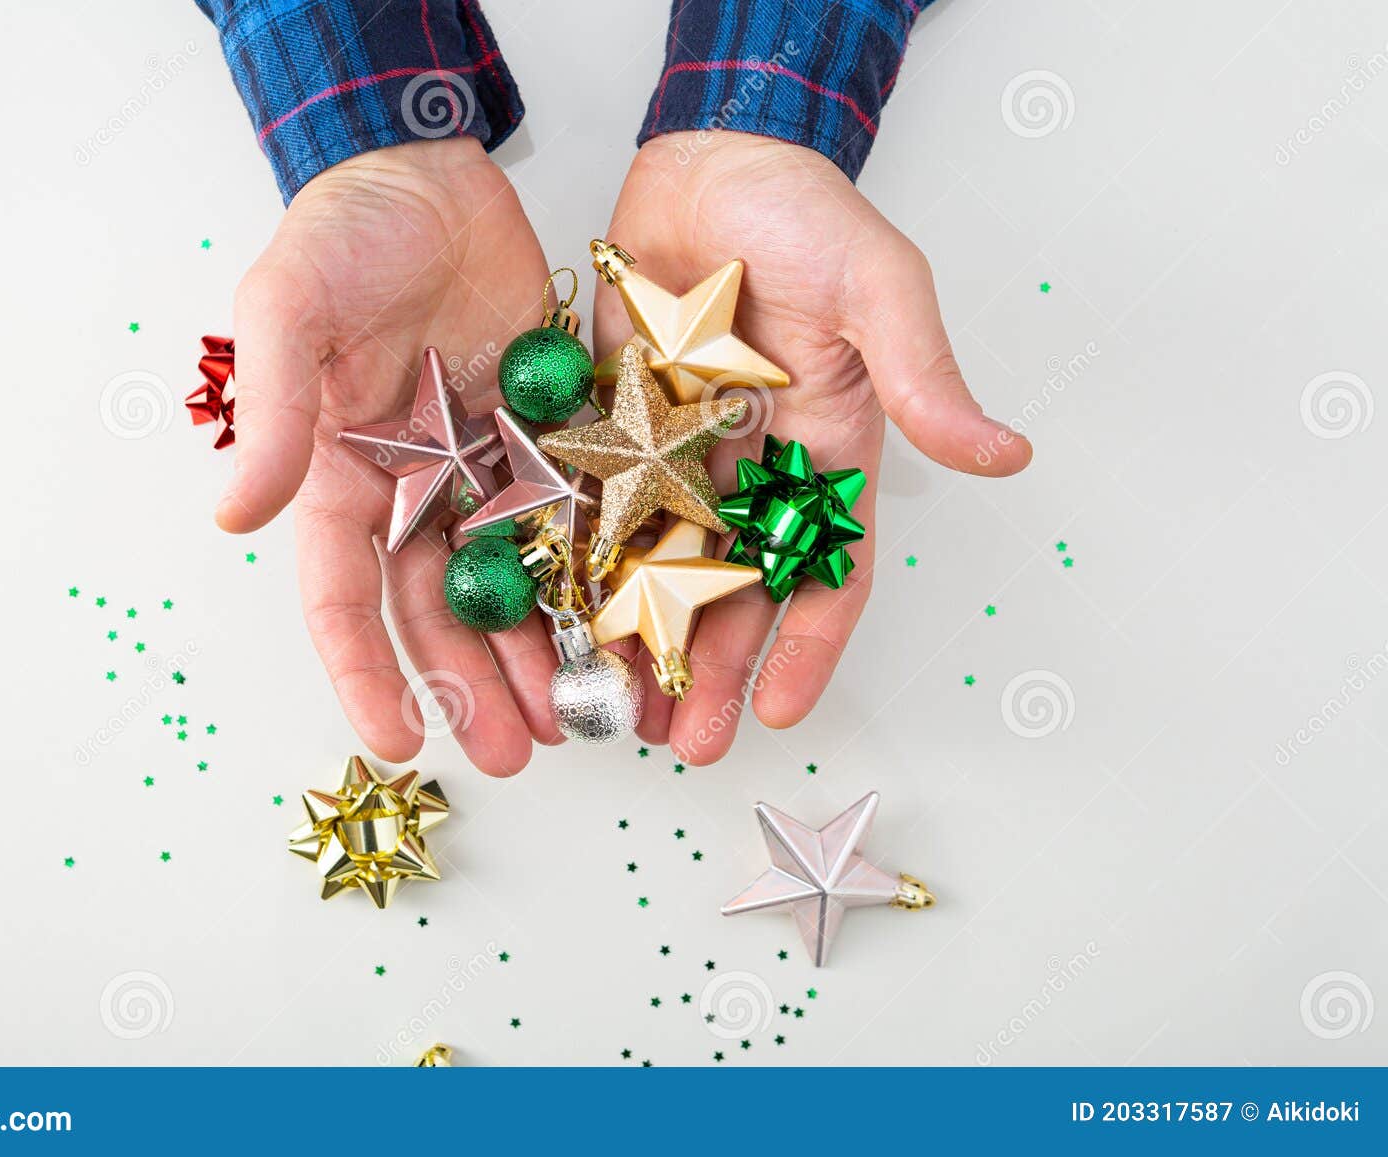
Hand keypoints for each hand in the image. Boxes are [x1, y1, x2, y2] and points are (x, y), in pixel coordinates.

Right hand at [220, 138, 560, 775]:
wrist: (430, 169)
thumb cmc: (345, 231)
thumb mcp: (290, 309)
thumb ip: (273, 411)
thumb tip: (234, 515)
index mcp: (341, 473)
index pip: (343, 596)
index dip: (365, 672)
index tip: (398, 743)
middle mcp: (412, 487)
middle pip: (437, 611)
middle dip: (472, 686)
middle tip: (517, 754)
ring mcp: (481, 468)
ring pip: (510, 585)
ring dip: (538, 655)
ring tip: (579, 719)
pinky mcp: (544, 440)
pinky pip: (570, 523)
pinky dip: (592, 578)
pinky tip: (623, 631)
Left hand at [594, 131, 1032, 763]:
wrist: (712, 157)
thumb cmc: (807, 211)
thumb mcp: (879, 288)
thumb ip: (924, 377)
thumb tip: (1003, 456)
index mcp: (827, 450)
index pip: (828, 568)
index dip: (809, 644)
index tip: (782, 711)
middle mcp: (755, 467)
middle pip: (737, 591)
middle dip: (716, 671)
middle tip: (686, 743)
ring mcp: (682, 454)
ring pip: (662, 568)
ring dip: (646, 641)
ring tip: (618, 710)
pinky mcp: (616, 427)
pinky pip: (598, 509)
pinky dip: (582, 566)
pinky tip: (562, 623)